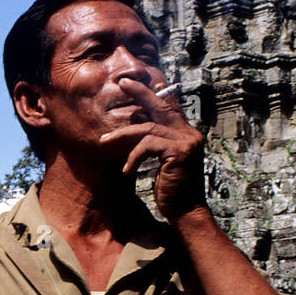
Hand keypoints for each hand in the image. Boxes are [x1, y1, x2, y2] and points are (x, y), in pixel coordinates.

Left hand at [99, 77, 205, 220]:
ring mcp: (187, 141)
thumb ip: (156, 142)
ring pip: (148, 127)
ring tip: (104, 141)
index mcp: (187, 133)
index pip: (169, 107)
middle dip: (141, 92)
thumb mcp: (163, 160)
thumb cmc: (172, 188)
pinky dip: (134, 156)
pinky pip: (148, 145)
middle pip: (162, 106)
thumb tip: (139, 122)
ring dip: (123, 134)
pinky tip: (128, 170)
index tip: (135, 83)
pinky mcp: (180, 152)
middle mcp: (190, 134)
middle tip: (123, 83)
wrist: (185, 211)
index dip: (154, 93)